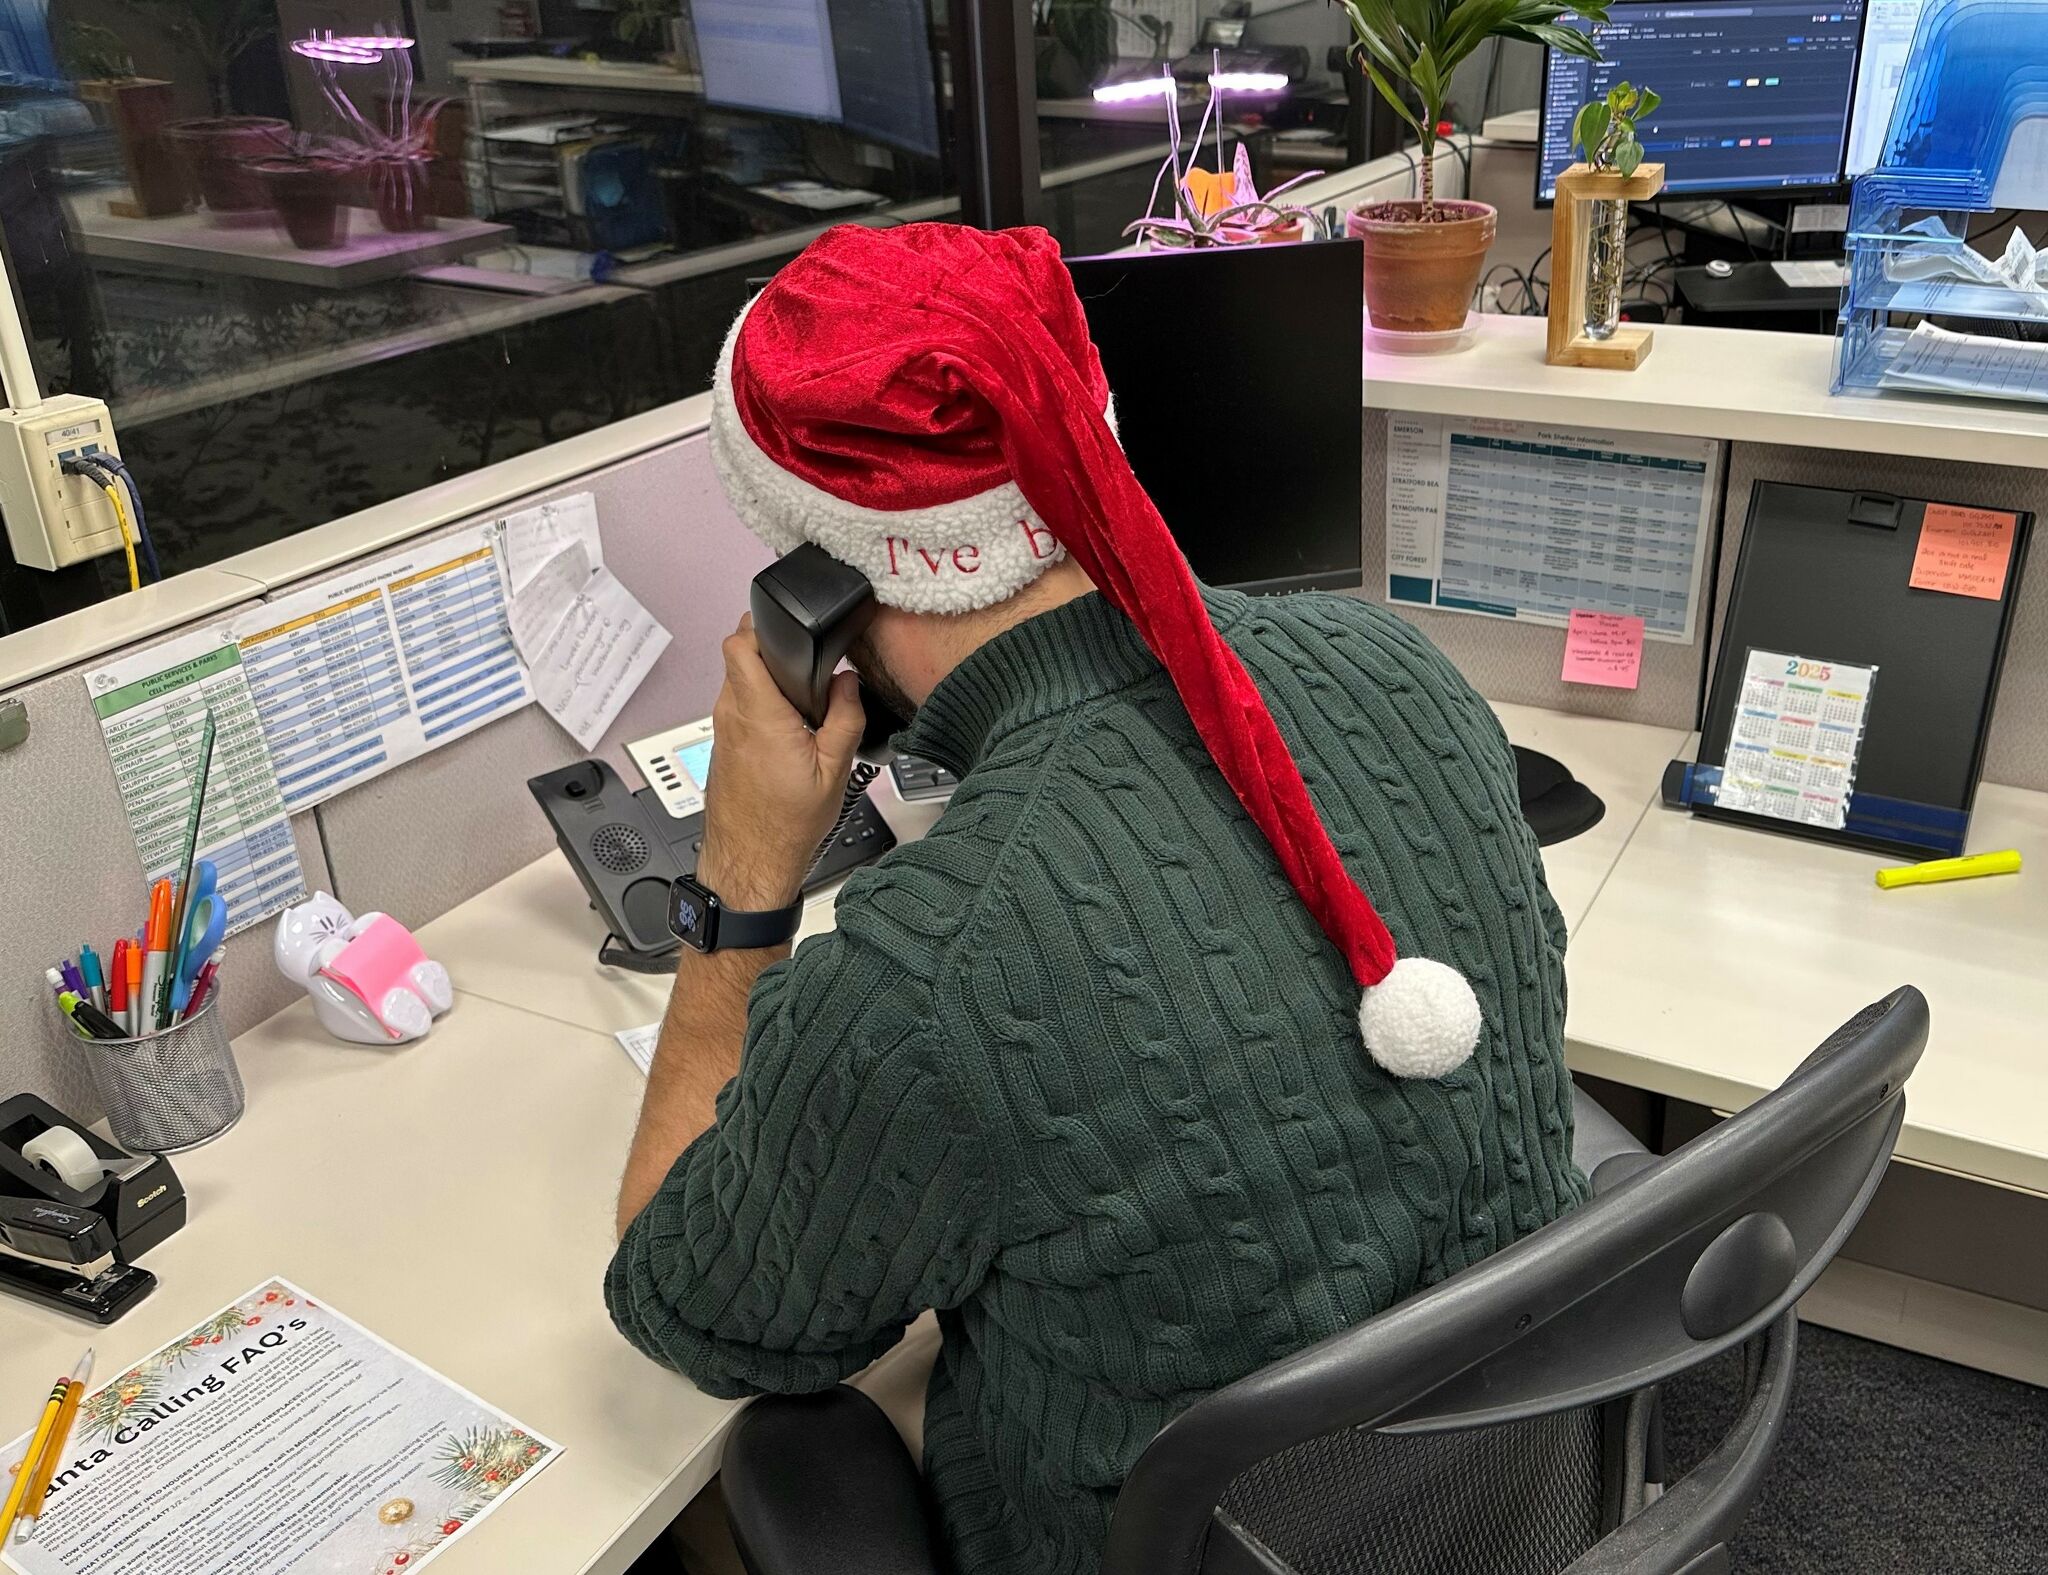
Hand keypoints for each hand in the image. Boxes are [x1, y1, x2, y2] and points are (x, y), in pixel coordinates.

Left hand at [696, 614, 866, 910]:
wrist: (750, 863)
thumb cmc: (784, 826)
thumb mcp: (834, 771)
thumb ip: (845, 719)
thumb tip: (849, 683)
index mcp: (759, 714)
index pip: (739, 645)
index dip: (760, 627)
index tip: (787, 629)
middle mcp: (732, 716)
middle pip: (739, 657)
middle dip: (769, 651)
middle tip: (804, 665)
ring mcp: (723, 730)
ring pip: (737, 681)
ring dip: (765, 679)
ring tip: (801, 700)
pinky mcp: (723, 744)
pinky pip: (738, 706)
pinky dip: (759, 704)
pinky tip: (788, 726)